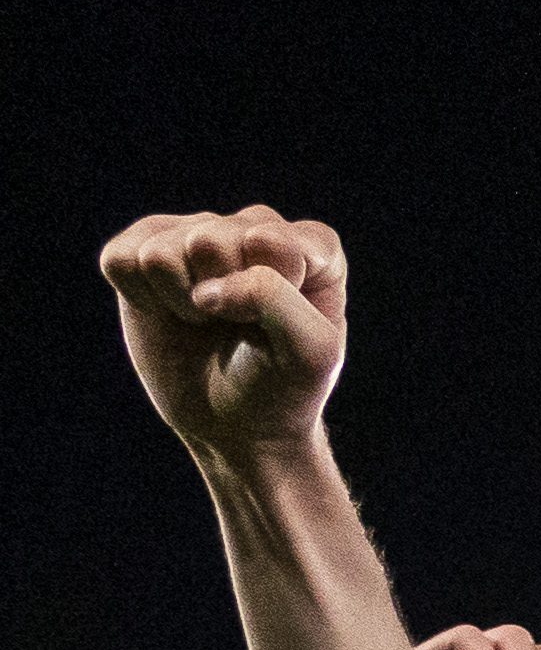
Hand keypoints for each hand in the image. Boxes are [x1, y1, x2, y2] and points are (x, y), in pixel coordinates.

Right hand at [100, 206, 349, 467]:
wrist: (238, 423)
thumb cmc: (283, 384)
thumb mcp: (309, 352)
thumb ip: (274, 300)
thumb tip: (206, 287)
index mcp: (312, 244)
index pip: (268, 243)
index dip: (263, 295)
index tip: (274, 326)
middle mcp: (254, 226)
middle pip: (207, 240)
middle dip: (217, 299)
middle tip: (233, 325)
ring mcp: (197, 231)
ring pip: (160, 251)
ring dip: (178, 301)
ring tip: (204, 319)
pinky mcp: (145, 248)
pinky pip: (119, 257)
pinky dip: (139, 297)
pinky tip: (169, 311)